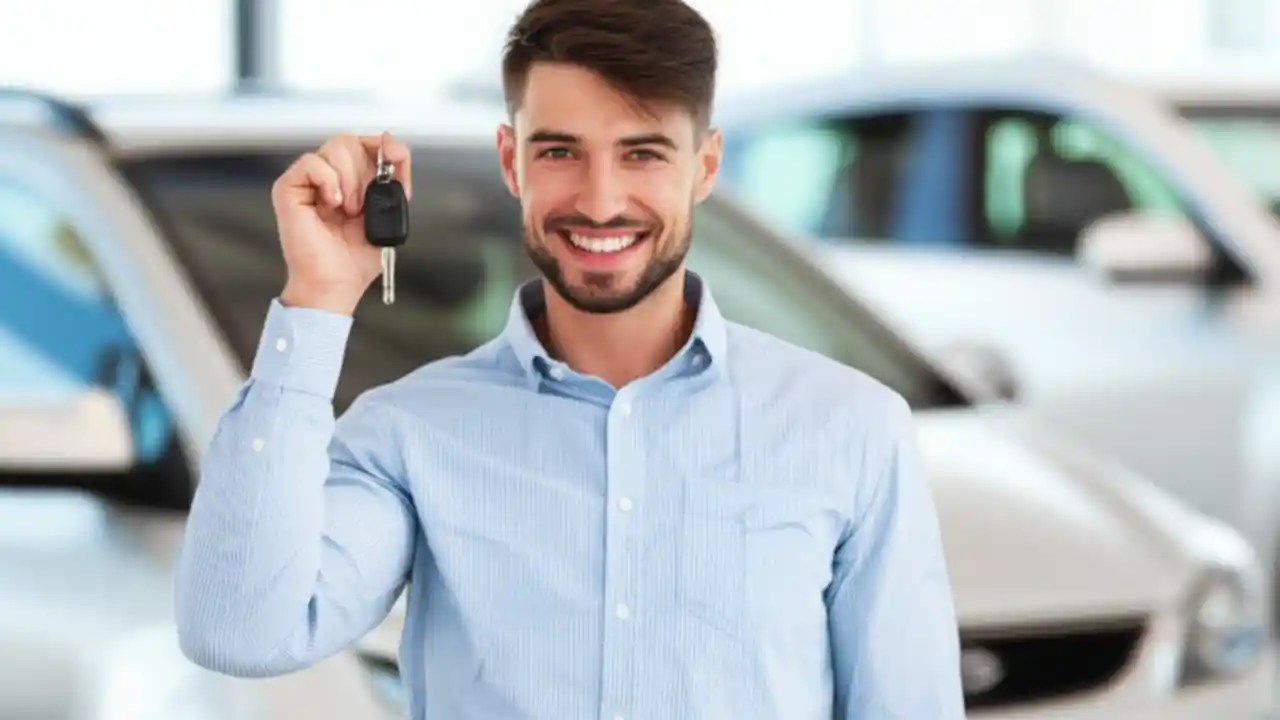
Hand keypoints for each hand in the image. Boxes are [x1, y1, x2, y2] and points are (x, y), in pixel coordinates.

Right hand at [272, 131, 412, 315]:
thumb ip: (395, 179)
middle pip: (350, 141)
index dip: (382, 145)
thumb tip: (393, 144)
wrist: (336, 283)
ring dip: (350, 179)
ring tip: (347, 209)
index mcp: (351, 181)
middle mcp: (329, 177)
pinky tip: (332, 203)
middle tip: (362, 204)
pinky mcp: (288, 188)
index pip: (365, 144)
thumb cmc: (355, 259)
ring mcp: (308, 181)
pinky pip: (311, 161)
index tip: (395, 157)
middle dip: (366, 170)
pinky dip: (328, 180)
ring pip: (334, 146)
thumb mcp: (389, 213)